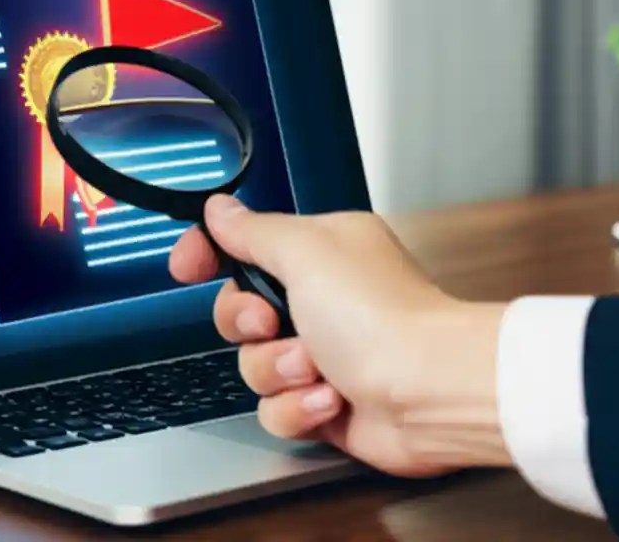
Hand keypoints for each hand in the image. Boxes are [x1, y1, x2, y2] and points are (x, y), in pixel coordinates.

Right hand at [169, 196, 511, 476]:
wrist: (430, 392)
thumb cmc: (384, 317)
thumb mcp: (306, 253)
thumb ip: (254, 230)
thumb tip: (220, 209)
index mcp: (322, 253)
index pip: (246, 244)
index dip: (211, 255)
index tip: (188, 267)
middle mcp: (323, 301)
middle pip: (240, 311)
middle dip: (248, 324)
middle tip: (274, 324)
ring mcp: (325, 355)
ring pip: (253, 366)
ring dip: (279, 371)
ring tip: (318, 369)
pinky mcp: (326, 404)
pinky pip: (276, 409)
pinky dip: (300, 407)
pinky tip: (332, 400)